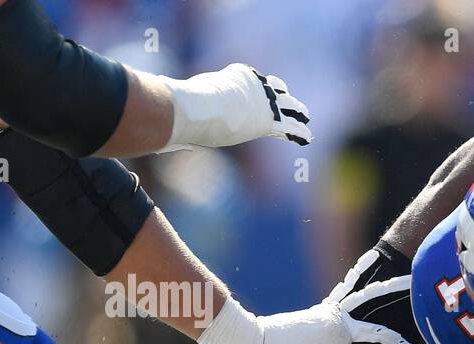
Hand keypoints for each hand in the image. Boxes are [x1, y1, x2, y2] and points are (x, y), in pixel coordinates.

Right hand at [161, 63, 310, 149]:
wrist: (204, 105)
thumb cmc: (191, 102)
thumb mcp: (189, 101)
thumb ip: (187, 111)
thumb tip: (167, 136)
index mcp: (238, 75)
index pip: (255, 82)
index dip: (263, 89)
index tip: (269, 91)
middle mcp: (255, 86)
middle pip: (275, 90)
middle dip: (284, 97)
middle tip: (294, 104)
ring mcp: (265, 102)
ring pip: (288, 107)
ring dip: (298, 114)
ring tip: (306, 120)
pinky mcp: (270, 121)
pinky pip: (289, 127)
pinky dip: (299, 132)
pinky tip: (306, 138)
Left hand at [197, 283, 420, 343]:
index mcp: (342, 329)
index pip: (381, 336)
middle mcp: (334, 316)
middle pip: (371, 298)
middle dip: (393, 289)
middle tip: (412, 279)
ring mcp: (321, 315)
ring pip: (354, 298)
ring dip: (371, 290)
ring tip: (387, 276)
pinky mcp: (311, 319)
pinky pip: (338, 304)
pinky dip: (350, 296)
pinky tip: (351, 298)